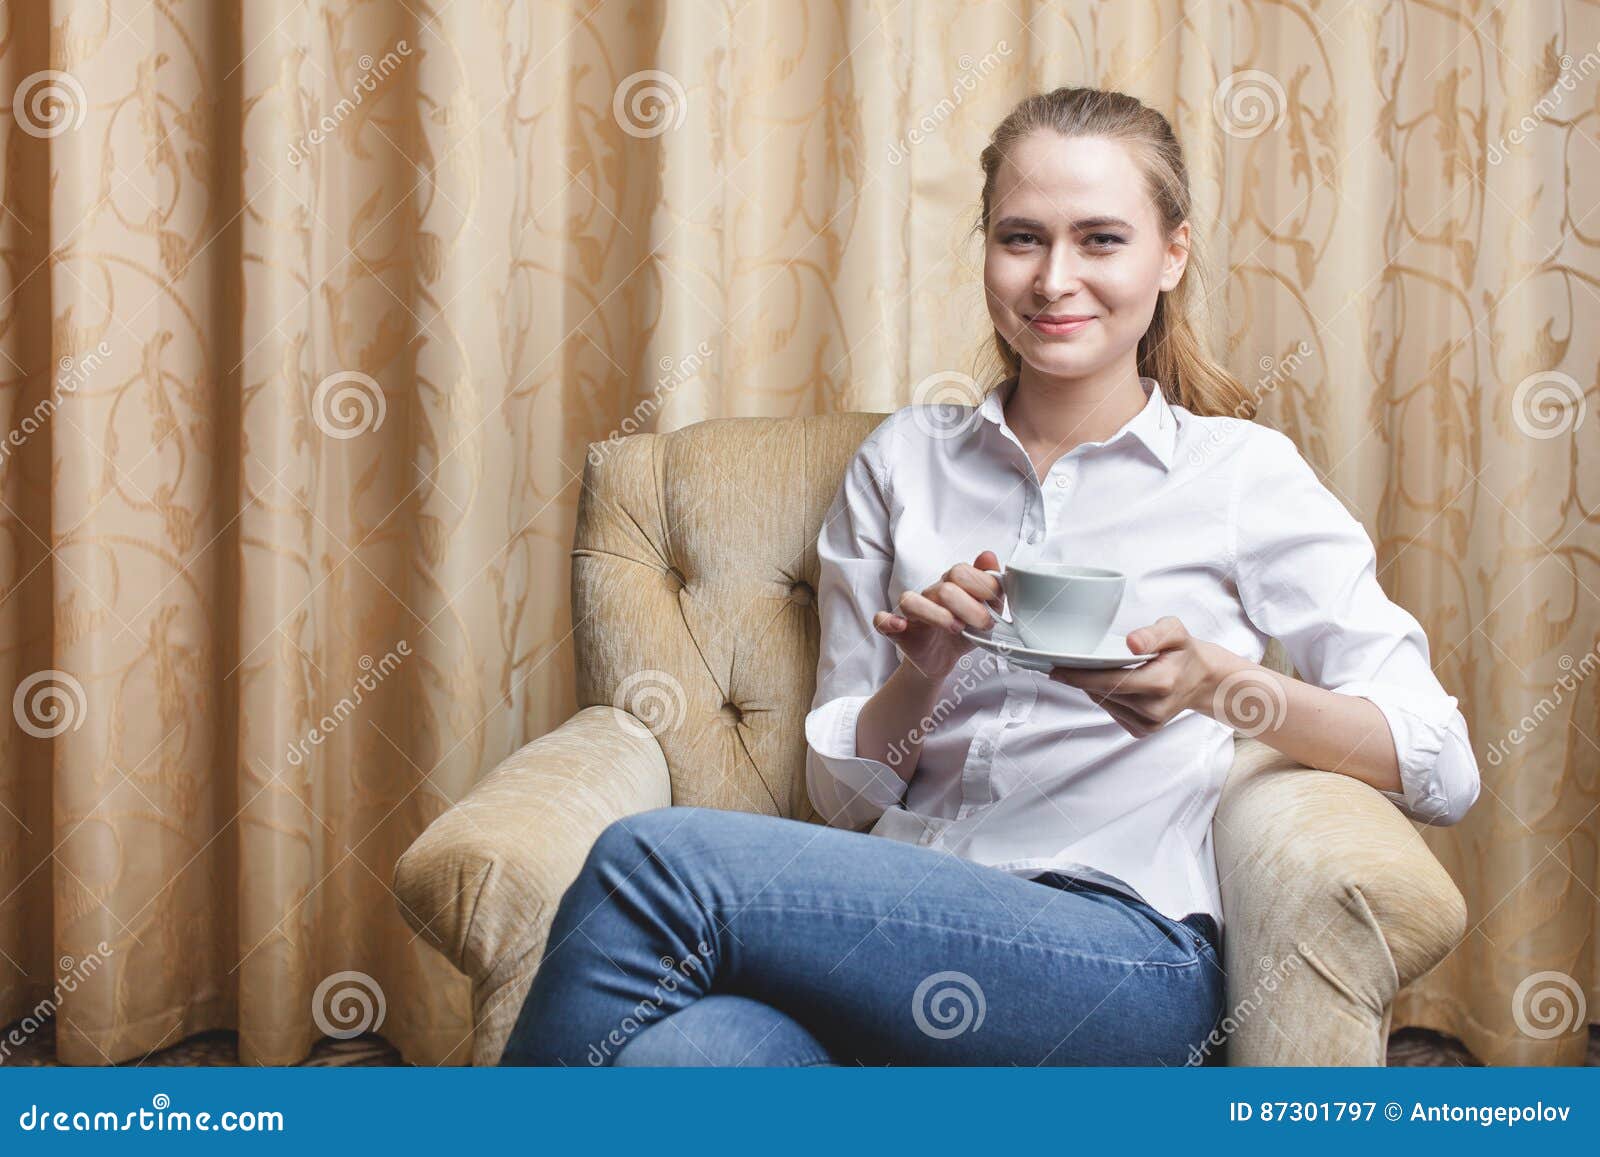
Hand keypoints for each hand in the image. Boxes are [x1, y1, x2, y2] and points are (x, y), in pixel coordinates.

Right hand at [873, 549, 1005, 681]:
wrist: (946, 658)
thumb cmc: (967, 630)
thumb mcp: (989, 608)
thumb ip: (991, 582)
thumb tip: (988, 555)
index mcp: (951, 584)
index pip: (960, 572)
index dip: (980, 588)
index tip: (994, 607)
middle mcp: (930, 594)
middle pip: (943, 589)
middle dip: (969, 608)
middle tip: (983, 625)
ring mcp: (912, 613)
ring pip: (911, 602)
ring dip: (937, 616)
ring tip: (956, 629)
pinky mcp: (898, 632)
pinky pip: (882, 621)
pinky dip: (888, 622)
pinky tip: (900, 626)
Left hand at [1047, 616, 1245, 736]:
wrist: (1202, 680)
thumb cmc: (1184, 653)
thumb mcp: (1175, 631)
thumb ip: (1154, 633)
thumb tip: (1131, 643)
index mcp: (1161, 683)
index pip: (1110, 682)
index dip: (1080, 676)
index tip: (1056, 668)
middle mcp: (1154, 708)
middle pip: (1102, 693)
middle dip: (1082, 678)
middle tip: (1067, 663)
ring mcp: (1148, 723)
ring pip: (1104, 703)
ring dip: (1094, 687)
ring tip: (1098, 669)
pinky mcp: (1142, 730)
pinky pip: (1111, 711)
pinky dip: (1106, 697)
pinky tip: (1115, 685)